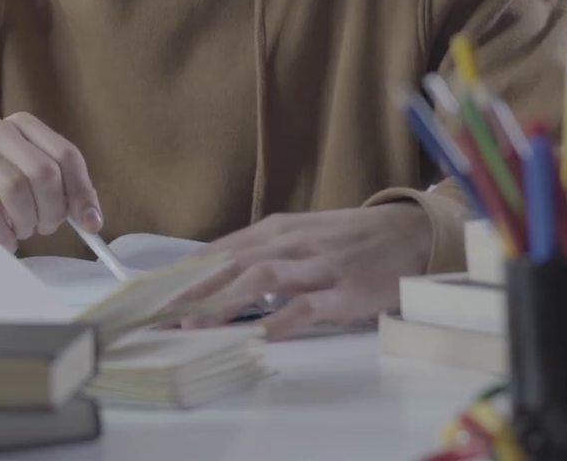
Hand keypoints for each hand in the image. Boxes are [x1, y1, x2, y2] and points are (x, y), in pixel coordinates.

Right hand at [0, 113, 102, 250]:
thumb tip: (91, 219)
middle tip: (45, 228)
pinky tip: (3, 240)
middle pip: (44, 172)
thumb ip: (58, 192)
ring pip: (16, 189)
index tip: (90, 224)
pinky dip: (2, 234)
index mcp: (22, 126)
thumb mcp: (24, 183)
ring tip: (21, 232)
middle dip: (52, 211)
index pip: (66, 154)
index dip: (82, 192)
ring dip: (26, 222)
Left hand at [171, 204, 432, 340]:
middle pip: (233, 262)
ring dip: (225, 300)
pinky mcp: (344, 291)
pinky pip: (308, 306)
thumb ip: (263, 252)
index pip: (221, 250)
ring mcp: (318, 265)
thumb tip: (216, 273)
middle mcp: (292, 242)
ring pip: (262, 278)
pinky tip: (260, 337)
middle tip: (161, 313)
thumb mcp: (302, 234)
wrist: (411, 233)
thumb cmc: (351, 238)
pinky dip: (281, 321)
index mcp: (277, 229)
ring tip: (197, 323)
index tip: (154, 294)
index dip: (186, 273)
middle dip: (194, 289)